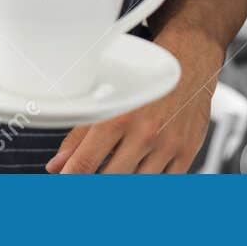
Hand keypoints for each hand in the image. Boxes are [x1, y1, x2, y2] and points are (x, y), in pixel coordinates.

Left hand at [46, 28, 224, 173]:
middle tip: (89, 180)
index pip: (85, 164)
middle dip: (94, 186)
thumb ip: (79, 135)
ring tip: (114, 174)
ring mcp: (168, 145)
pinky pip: (166, 184)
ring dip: (122, 185)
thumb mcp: (109, 99)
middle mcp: (145, 133)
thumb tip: (57, 166)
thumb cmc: (147, 76)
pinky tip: (139, 177)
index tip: (65, 184)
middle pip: (110, 181)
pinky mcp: (188, 151)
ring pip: (137, 186)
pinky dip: (149, 186)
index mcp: (119, 117)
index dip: (70, 181)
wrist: (189, 59)